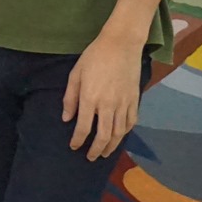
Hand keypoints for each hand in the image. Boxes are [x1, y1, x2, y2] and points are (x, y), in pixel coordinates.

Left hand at [63, 31, 142, 159]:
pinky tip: (119, 136)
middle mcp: (108, 105)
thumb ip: (70, 99)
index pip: (83, 128)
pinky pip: (131, 121)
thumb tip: (66, 119)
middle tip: (90, 157)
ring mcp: (123, 103)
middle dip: (96, 149)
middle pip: (104, 135)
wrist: (121, 45)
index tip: (74, 147)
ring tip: (104, 152)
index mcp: (90, 98)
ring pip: (119, 132)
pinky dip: (125, 132)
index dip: (78, 140)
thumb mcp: (75, 75)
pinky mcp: (135, 99)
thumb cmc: (93, 57)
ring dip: (112, 145)